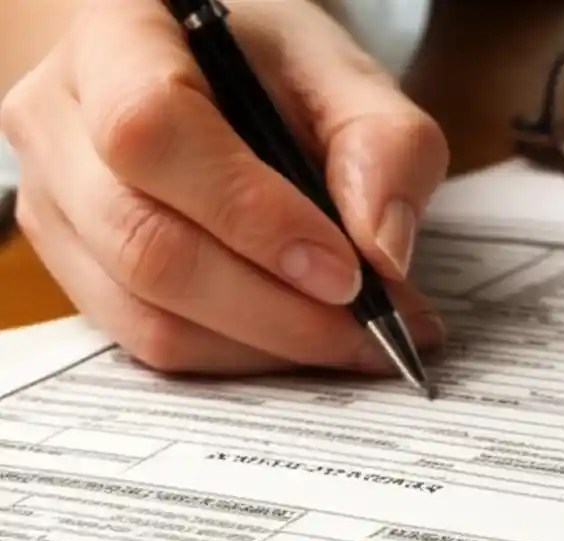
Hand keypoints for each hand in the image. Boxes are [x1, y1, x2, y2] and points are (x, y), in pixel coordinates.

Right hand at [0, 0, 447, 373]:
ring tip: (357, 338)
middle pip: (146, 244)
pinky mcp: (73, 270)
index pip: (152, 131)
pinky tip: (306, 338)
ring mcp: (51, 203)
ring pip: (147, 315)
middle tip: (375, 327)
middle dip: (278, 308)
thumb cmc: (267, 68)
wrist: (200, 74)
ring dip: (267, 345)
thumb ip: (385, 145)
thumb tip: (384, 251)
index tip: (347, 270)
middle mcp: (57, 121)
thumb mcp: (345, 75)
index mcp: (114, 35)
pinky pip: (151, 342)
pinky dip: (242, 355)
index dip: (252, 214)